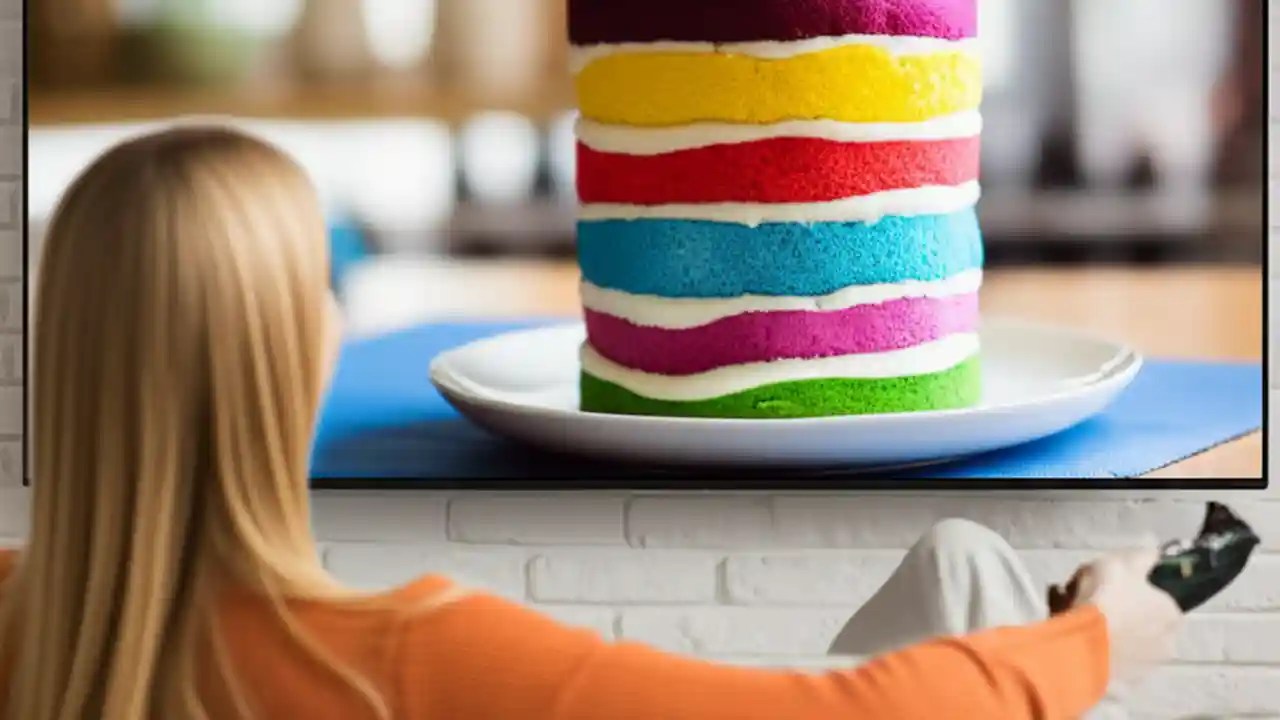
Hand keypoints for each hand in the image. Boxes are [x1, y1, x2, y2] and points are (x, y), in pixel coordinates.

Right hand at [1068, 548, 1184, 685]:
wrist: (1081, 648)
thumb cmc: (1106, 600)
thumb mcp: (1121, 564)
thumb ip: (1142, 556)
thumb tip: (1156, 551)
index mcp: (1173, 614)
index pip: (1161, 599)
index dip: (1138, 590)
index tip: (1115, 585)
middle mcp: (1168, 643)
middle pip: (1144, 622)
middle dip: (1123, 613)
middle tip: (1093, 602)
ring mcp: (1146, 667)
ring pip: (1127, 642)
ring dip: (1109, 631)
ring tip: (1076, 619)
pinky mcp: (1124, 684)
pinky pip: (1110, 660)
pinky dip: (1098, 650)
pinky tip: (1075, 639)